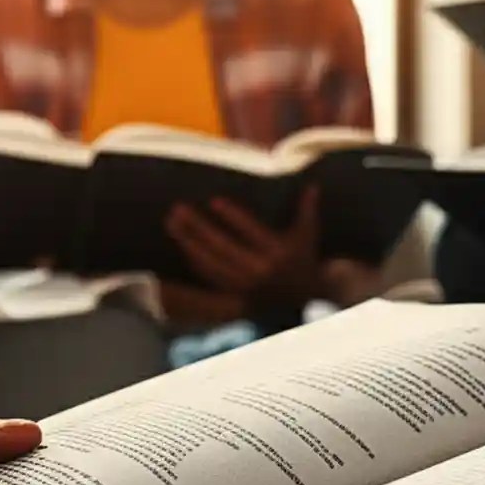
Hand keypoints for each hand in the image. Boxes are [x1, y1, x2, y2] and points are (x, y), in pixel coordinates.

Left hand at [167, 188, 322, 313]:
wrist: (305, 300)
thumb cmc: (303, 258)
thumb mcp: (308, 234)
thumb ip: (307, 209)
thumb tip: (313, 184)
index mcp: (277, 253)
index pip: (251, 232)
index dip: (232, 217)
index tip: (214, 201)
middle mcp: (259, 270)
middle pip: (222, 247)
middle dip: (197, 227)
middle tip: (178, 208)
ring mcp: (244, 284)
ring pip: (209, 262)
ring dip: (188, 242)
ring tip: (172, 222)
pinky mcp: (234, 293)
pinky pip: (208, 275)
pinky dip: (193, 259)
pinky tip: (181, 242)